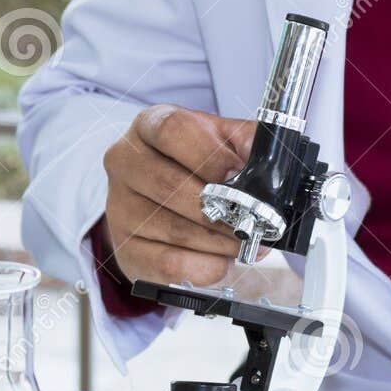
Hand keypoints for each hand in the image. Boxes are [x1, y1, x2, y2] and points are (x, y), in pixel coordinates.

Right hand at [101, 104, 258, 286]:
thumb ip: (247, 141)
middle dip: (222, 207)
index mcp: (149, 125)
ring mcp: (119, 206)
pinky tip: (223, 259)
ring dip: (220, 240)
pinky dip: (205, 266)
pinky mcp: (125, 247)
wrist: (159, 196)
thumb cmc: (194, 162)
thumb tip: (271, 159)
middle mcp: (124, 162)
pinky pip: (168, 263)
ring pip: (174, 228)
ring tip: (246, 240)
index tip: (238, 173)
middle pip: (170, 184)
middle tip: (255, 218)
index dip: (209, 154)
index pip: (172, 130)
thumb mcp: (222, 138)